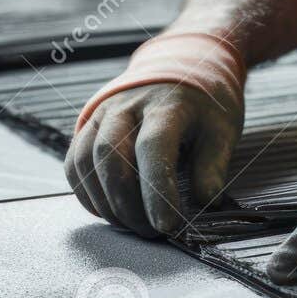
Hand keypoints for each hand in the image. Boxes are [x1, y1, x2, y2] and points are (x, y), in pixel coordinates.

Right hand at [66, 81, 241, 238]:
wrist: (179, 66)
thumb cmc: (203, 103)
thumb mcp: (222, 129)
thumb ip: (213, 166)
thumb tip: (206, 204)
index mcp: (166, 104)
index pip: (153, 148)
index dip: (157, 191)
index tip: (167, 225)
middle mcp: (127, 106)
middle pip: (111, 158)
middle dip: (128, 205)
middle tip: (150, 232)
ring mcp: (102, 113)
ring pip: (86, 162)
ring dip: (105, 203)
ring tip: (131, 225)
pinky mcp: (87, 124)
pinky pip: (74, 163)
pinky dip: (87, 193)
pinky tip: (108, 210)